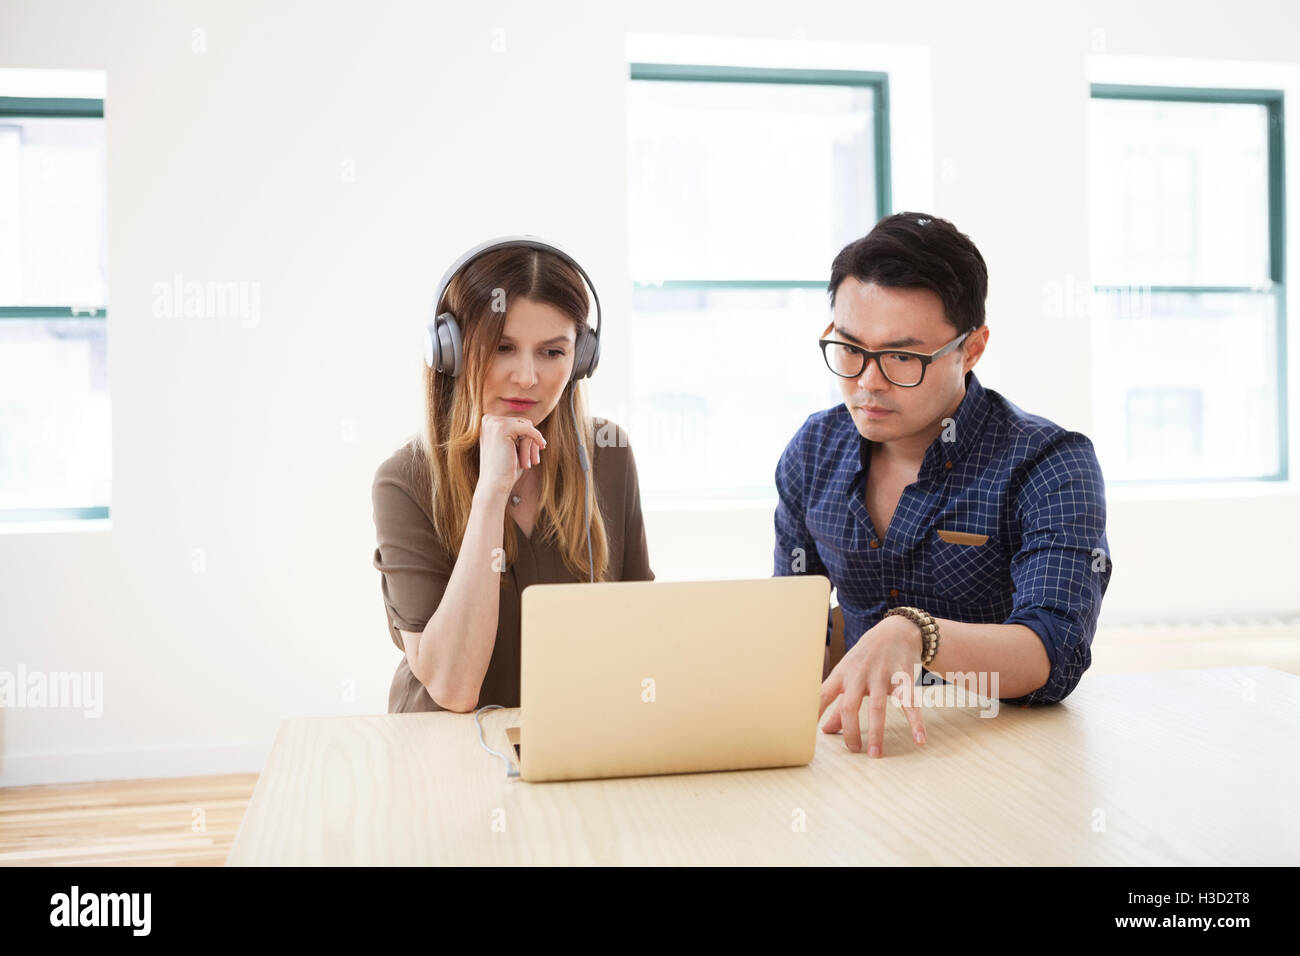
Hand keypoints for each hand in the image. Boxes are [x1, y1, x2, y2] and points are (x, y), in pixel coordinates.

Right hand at [478, 414, 546, 498]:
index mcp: (488, 423)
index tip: (532, 454)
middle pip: (522, 423)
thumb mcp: (512, 447)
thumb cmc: (505, 469)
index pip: (516, 423)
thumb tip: (530, 421)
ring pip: (526, 426)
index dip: (527, 438)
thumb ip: (518, 433)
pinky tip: (541, 446)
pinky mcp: (502, 428)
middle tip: (533, 462)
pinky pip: (528, 429)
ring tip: (528, 463)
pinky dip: (537, 438)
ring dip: (530, 446)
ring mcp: (493, 422)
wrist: (494, 485)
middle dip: (530, 442)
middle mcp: (488, 419)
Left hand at [818, 615, 926, 755]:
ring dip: (876, 732)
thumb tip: (825, 730)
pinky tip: (919, 739)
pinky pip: (910, 702)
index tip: (805, 732)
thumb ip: (837, 703)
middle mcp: (859, 675)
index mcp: (842, 674)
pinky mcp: (903, 677)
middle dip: (850, 730)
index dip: (814, 712)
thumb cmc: (866, 658)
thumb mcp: (848, 674)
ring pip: (877, 707)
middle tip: (853, 750)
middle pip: (850, 705)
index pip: (823, 694)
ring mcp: (882, 675)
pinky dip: (916, 722)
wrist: (896, 630)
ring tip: (875, 754)